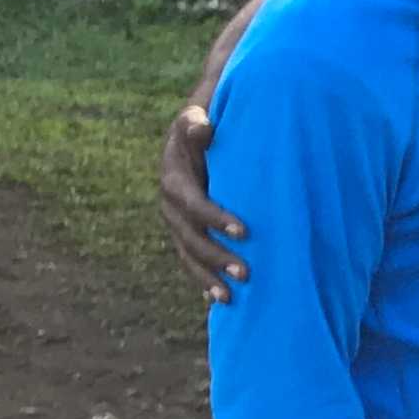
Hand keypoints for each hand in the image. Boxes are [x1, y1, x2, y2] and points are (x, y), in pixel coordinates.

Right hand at [160, 103, 247, 303]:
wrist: (196, 131)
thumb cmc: (206, 123)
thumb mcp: (199, 118)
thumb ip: (197, 122)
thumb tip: (201, 124)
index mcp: (175, 180)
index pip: (194, 205)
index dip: (216, 219)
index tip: (244, 232)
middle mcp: (171, 205)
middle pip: (190, 238)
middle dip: (217, 257)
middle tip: (247, 273)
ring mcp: (176, 221)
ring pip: (188, 254)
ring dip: (207, 277)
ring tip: (229, 298)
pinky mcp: (185, 231)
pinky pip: (190, 259)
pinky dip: (202, 279)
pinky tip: (216, 300)